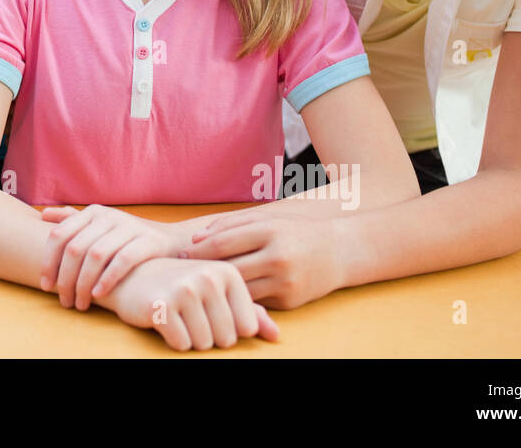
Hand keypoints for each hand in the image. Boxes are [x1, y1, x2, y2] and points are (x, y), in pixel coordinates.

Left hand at [40, 204, 185, 309]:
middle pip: (75, 249)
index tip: (46, 286)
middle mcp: (108, 215)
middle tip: (64, 301)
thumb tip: (44, 215)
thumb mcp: (100, 226)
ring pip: (95, 255)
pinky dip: (107, 279)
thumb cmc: (126, 239)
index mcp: (92, 212)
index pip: (59, 236)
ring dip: (83, 284)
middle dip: (65, 279)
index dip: (48, 262)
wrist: (170, 241)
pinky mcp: (147, 240)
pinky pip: (122, 260)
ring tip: (81, 304)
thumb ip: (73, 221)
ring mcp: (128, 226)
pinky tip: (99, 295)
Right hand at [103, 257, 280, 350]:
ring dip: (191, 338)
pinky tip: (165, 320)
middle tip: (191, 316)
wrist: (134, 276)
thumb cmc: (181, 284)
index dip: (230, 329)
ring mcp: (184, 290)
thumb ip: (248, 312)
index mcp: (226, 272)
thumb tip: (275, 336)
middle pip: (226, 339)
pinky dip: (174, 340)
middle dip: (209, 336)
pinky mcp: (161, 306)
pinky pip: (181, 344)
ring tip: (179, 317)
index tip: (212, 313)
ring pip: (204, 344)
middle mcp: (207, 277)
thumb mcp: (216, 292)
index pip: (247, 327)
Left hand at [183, 212, 345, 308]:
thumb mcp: (266, 218)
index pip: (223, 243)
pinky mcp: (288, 302)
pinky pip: (254, 301)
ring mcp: (285, 283)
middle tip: (184, 272)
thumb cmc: (295, 231)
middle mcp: (278, 258)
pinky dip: (238, 298)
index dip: (197, 250)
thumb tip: (196, 239)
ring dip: (217, 288)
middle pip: (227, 268)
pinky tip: (224, 294)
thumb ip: (230, 225)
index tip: (181, 254)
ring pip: (238, 290)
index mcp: (270, 232)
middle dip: (203, 271)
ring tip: (199, 283)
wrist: (339, 252)